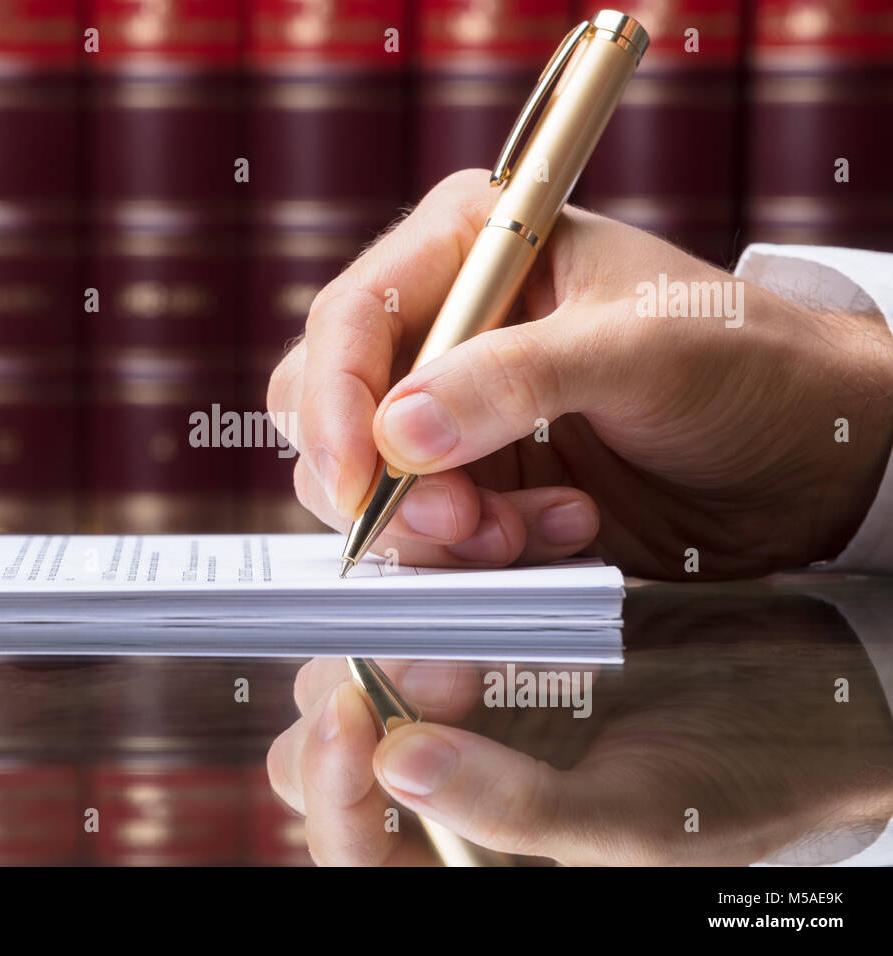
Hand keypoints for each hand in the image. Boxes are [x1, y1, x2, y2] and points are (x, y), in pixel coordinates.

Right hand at [267, 169, 892, 577]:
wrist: (808, 452)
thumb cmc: (744, 363)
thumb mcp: (638, 351)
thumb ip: (514, 380)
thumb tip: (395, 433)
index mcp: (471, 246)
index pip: (351, 319)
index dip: (335, 403)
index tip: (358, 486)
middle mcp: (446, 324)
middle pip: (332, 407)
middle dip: (386, 481)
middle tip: (463, 519)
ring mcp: (456, 407)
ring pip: (371, 484)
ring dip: (442, 527)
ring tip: (536, 529)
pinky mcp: (477, 477)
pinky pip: (426, 530)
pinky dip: (480, 549)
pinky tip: (566, 526)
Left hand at [269, 592, 892, 864]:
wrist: (814, 691)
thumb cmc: (741, 778)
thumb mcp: (637, 815)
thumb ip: (515, 805)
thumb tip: (395, 759)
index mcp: (463, 845)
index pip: (353, 840)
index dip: (336, 789)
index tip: (354, 715)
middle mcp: (446, 775)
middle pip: (338, 743)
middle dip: (368, 686)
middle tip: (437, 646)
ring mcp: (462, 701)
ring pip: (374, 656)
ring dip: (404, 615)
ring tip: (468, 589)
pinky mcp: (488, 632)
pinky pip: (429, 597)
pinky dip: (452, 565)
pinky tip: (515, 542)